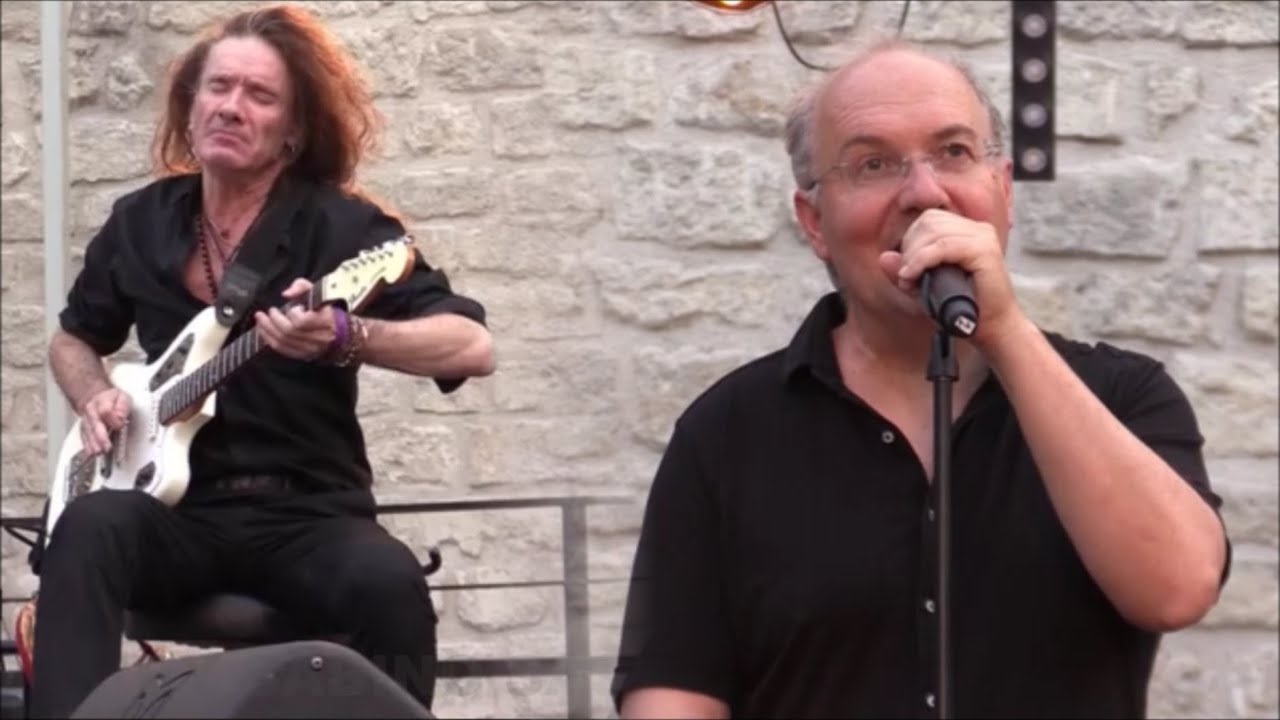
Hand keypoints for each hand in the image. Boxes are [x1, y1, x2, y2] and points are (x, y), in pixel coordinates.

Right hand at [78, 387, 129, 456]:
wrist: (96, 398)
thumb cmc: (112, 400)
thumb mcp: (122, 397)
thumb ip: (122, 406)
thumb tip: (120, 416)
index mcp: (102, 401)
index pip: (105, 410)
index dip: (112, 418)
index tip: (119, 425)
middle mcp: (91, 411)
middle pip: (94, 424)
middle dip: (100, 437)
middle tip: (106, 447)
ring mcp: (86, 420)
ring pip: (87, 432)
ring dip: (92, 443)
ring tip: (98, 452)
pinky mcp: (83, 428)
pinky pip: (84, 437)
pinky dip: (87, 446)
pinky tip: (90, 453)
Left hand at [254, 278, 337, 360]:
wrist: (338, 331)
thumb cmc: (325, 309)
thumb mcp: (318, 292)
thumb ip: (302, 286)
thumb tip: (286, 293)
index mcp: (325, 321)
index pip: (302, 321)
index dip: (292, 314)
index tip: (290, 307)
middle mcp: (318, 337)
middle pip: (289, 332)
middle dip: (272, 322)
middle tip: (263, 313)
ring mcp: (310, 348)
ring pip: (283, 342)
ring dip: (267, 331)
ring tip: (259, 321)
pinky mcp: (303, 355)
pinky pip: (283, 350)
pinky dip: (270, 341)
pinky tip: (263, 332)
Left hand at [878, 208, 1023, 346]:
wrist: (992, 329)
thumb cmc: (963, 310)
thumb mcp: (926, 288)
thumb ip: (905, 272)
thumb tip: (884, 257)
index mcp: (968, 232)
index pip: (929, 219)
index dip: (910, 241)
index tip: (906, 270)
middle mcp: (978, 230)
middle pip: (929, 221)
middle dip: (909, 248)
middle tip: (907, 277)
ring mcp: (983, 238)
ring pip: (933, 231)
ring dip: (913, 256)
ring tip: (911, 280)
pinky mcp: (984, 251)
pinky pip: (943, 246)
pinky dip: (921, 260)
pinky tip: (913, 276)